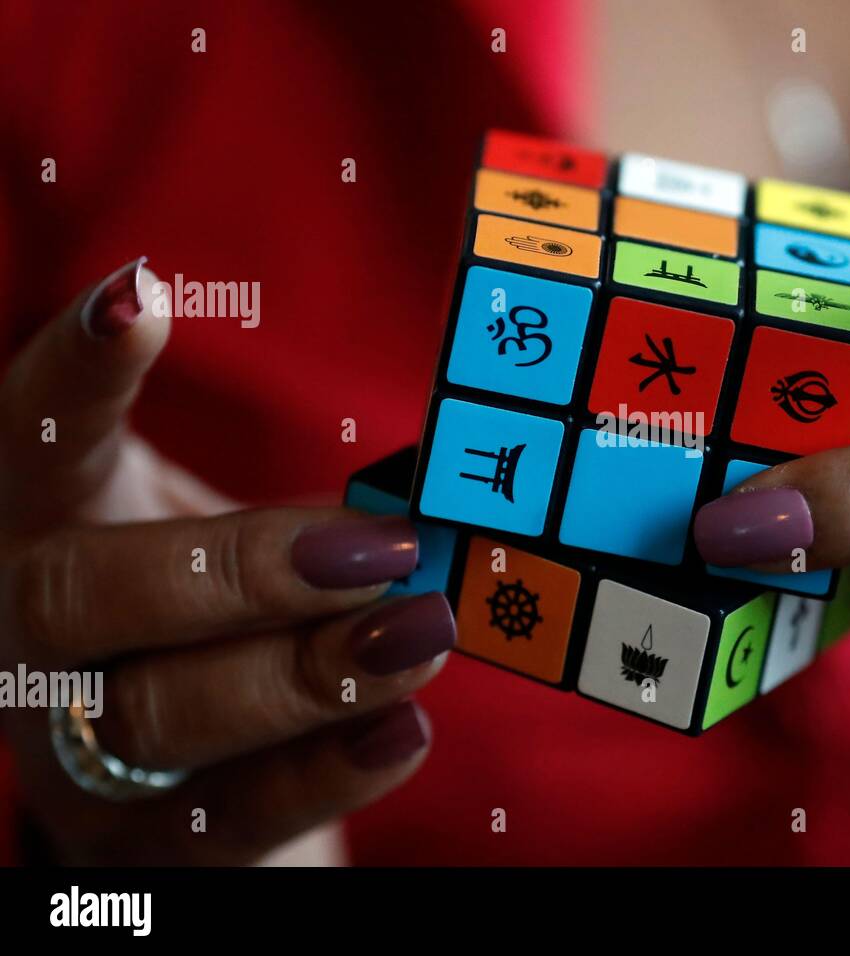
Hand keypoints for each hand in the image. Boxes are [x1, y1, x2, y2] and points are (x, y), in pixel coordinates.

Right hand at [0, 259, 453, 863]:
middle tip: (379, 546)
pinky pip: (229, 817)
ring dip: (306, 668)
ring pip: (162, 712)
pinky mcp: (144, 843)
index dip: (76, 371)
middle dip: (242, 567)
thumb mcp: (240, 545)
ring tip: (422, 629)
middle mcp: (32, 641)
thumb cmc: (219, 626)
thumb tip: (447, 488)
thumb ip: (311, 517)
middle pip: (87, 595)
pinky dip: (326, 771)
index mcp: (50, 528)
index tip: (143, 295)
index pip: (37, 439)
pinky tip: (406, 728)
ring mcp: (73, 754)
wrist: (191, 782)